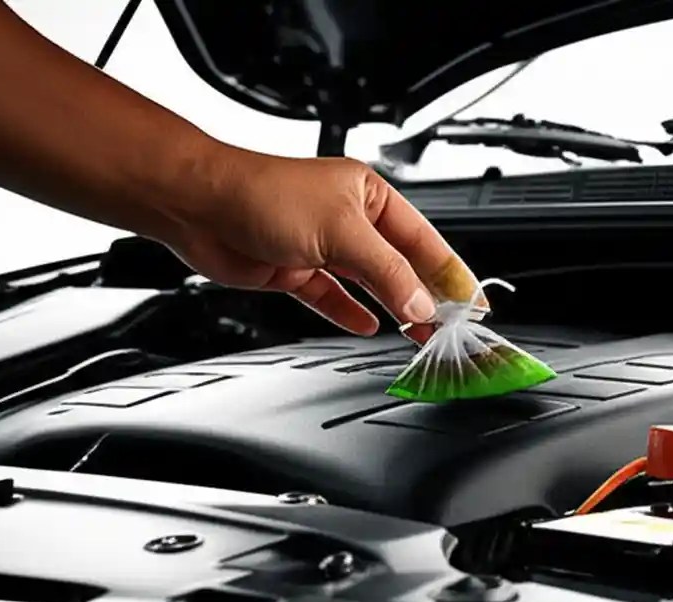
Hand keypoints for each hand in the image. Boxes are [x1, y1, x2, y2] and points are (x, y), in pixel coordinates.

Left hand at [161, 151, 481, 343]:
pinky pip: (333, 297)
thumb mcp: (343, 233)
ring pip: (370, 285)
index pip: (425, 241)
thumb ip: (387, 274)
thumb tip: (419, 304)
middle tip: (452, 328)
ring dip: (394, 310)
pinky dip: (350, 312)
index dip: (451, 273)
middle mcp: (349, 219)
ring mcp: (322, 246)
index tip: (472, 302)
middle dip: (425, 297)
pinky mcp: (296, 270)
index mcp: (370, 196)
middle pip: (400, 266)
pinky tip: (369, 327)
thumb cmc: (262, 193)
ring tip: (421, 335)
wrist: (200, 205)